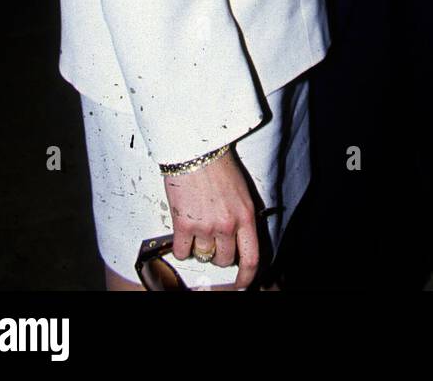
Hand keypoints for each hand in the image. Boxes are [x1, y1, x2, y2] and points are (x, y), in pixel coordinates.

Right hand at [163, 149, 259, 288]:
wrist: (195, 150)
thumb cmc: (218, 165)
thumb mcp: (241, 191)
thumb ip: (241, 215)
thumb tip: (237, 238)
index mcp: (246, 215)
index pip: (251, 258)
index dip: (246, 277)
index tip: (241, 284)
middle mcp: (228, 225)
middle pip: (224, 260)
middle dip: (217, 254)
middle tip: (211, 239)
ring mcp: (206, 227)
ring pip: (202, 256)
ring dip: (198, 247)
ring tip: (196, 226)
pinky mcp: (184, 225)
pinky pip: (182, 252)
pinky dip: (181, 247)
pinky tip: (182, 232)